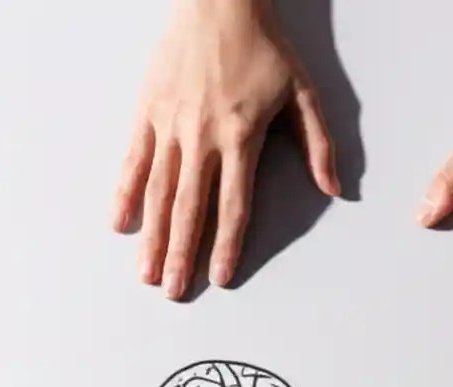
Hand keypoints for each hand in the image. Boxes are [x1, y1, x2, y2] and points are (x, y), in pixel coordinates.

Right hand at [112, 0, 339, 299]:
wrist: (218, 1)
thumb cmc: (263, 46)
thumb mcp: (303, 91)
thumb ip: (318, 143)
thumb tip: (334, 188)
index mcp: (241, 136)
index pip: (235, 203)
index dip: (228, 244)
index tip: (221, 276)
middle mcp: (202, 136)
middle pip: (191, 207)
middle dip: (183, 254)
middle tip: (174, 291)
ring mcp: (170, 125)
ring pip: (159, 191)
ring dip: (153, 235)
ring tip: (147, 272)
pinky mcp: (148, 111)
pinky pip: (134, 160)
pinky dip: (125, 193)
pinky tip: (119, 223)